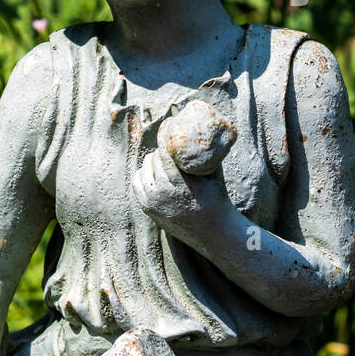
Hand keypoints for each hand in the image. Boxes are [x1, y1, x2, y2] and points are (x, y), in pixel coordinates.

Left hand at [131, 100, 235, 237]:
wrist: (212, 231)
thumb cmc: (217, 198)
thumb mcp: (215, 174)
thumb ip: (206, 154)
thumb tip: (207, 129)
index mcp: (180, 184)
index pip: (165, 152)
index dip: (166, 134)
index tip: (169, 123)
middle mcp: (163, 193)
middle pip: (154, 158)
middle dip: (161, 148)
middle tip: (168, 142)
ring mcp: (153, 202)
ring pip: (144, 169)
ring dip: (152, 161)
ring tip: (163, 158)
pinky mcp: (147, 208)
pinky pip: (137, 182)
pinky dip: (143, 174)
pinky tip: (153, 171)